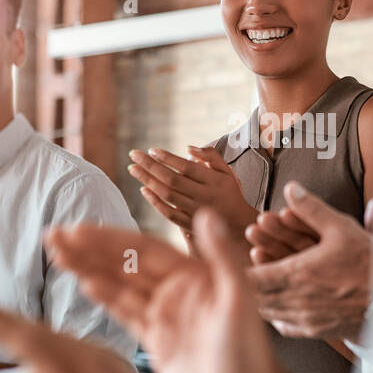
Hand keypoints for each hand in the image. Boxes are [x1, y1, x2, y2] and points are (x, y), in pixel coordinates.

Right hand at [44, 211, 280, 372]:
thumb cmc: (251, 356)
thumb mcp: (239, 302)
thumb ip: (222, 257)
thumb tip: (207, 214)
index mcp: (196, 275)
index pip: (142, 250)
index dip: (108, 239)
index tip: (77, 229)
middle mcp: (178, 290)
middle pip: (125, 264)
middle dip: (90, 249)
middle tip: (54, 235)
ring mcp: (166, 315)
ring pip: (119, 286)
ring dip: (89, 269)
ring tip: (57, 253)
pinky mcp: (158, 341)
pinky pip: (126, 314)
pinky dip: (105, 298)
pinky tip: (84, 284)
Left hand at [127, 145, 257, 240]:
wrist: (239, 224)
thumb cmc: (230, 193)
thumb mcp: (227, 171)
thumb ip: (211, 156)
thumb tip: (189, 148)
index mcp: (214, 181)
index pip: (187, 167)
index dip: (168, 158)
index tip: (152, 150)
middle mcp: (205, 196)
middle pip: (172, 180)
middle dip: (150, 166)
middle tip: (134, 155)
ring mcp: (196, 212)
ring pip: (168, 196)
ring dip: (148, 181)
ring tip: (133, 169)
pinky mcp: (190, 225)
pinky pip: (169, 214)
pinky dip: (155, 202)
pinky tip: (144, 189)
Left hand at [247, 182, 372, 342]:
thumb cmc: (371, 263)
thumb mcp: (342, 228)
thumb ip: (312, 208)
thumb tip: (291, 187)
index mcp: (296, 274)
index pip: (251, 277)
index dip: (237, 271)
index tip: (229, 264)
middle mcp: (296, 301)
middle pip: (254, 298)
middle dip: (245, 286)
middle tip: (233, 277)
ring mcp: (305, 320)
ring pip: (267, 314)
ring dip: (258, 301)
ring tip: (249, 291)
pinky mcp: (317, 332)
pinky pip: (286, 327)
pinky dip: (276, 317)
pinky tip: (277, 310)